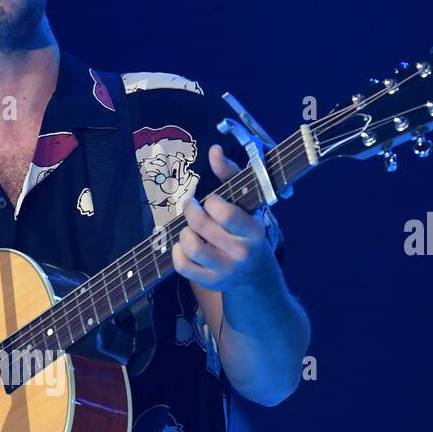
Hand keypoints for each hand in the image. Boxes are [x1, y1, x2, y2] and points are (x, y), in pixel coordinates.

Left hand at [171, 144, 274, 292]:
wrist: (256, 277)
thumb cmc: (248, 232)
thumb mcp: (247, 204)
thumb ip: (231, 174)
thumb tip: (214, 150)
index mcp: (253, 230)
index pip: (224, 213)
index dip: (210, 202)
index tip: (210, 201)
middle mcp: (240, 252)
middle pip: (201, 226)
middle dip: (190, 210)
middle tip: (190, 205)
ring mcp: (225, 269)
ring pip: (190, 246)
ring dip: (184, 232)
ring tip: (190, 229)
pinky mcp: (210, 281)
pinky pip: (182, 266)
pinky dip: (177, 252)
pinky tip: (184, 245)